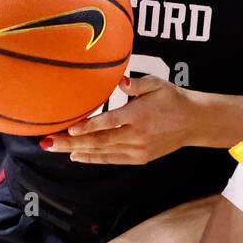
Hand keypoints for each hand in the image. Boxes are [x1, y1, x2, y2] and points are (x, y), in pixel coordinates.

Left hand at [43, 76, 200, 164]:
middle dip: (71, 142)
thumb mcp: (157, 84)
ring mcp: (138, 149)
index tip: (70, 127)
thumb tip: (119, 82)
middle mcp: (137, 135)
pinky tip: (77, 156)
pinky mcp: (140, 158)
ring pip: (103, 152)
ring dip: (78, 151)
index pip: (110, 121)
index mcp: (140, 114)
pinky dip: (93, 159)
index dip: (89, 126)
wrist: (194, 122)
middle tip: (48, 142)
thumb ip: (136, 84)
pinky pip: (112, 160)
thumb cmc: (173, 98)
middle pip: (99, 141)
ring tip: (55, 148)